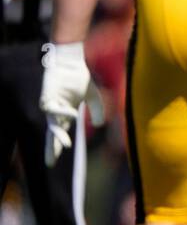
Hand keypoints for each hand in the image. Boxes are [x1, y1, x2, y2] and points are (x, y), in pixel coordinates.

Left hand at [39, 42, 102, 166]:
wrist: (71, 62)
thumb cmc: (80, 77)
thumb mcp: (93, 96)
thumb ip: (97, 110)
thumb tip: (100, 125)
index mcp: (65, 112)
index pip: (60, 132)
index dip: (57, 146)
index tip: (53, 161)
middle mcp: (57, 111)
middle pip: (52, 133)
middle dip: (51, 148)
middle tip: (50, 163)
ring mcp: (51, 104)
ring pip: (52, 123)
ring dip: (58, 135)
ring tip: (65, 146)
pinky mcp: (48, 96)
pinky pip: (53, 107)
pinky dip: (63, 112)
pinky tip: (73, 115)